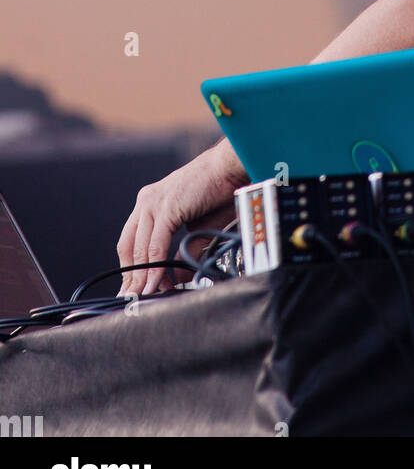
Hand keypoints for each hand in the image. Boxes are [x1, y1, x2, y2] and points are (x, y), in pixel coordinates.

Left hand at [117, 139, 247, 296]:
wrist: (231, 168)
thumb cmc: (220, 193)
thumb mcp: (198, 229)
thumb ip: (186, 251)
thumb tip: (180, 278)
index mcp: (150, 202)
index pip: (131, 242)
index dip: (132, 268)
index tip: (136, 289)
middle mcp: (146, 201)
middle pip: (128, 247)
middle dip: (131, 276)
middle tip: (133, 300)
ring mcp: (153, 203)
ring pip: (140, 248)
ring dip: (142, 277)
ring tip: (145, 297)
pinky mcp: (165, 208)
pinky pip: (155, 245)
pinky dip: (155, 267)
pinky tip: (157, 283)